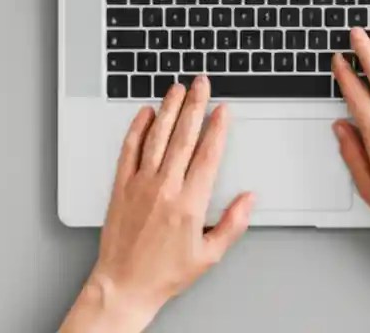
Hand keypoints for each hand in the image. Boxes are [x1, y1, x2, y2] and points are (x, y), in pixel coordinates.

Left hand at [60, 77, 253, 332]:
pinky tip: (145, 113)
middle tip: (202, 83)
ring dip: (169, 109)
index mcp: (190, 204)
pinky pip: (129, 150)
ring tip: (177, 89)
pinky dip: (137, 129)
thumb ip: (233, 224)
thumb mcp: (209, 255)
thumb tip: (249, 198)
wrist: (124, 285)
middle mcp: (165, 188)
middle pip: (183, 137)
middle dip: (195, 105)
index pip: (208, 155)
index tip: (223, 110)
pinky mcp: (120, 187)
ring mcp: (140, 185)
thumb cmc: (165, 273)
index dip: (217, 128)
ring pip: (157, 137)